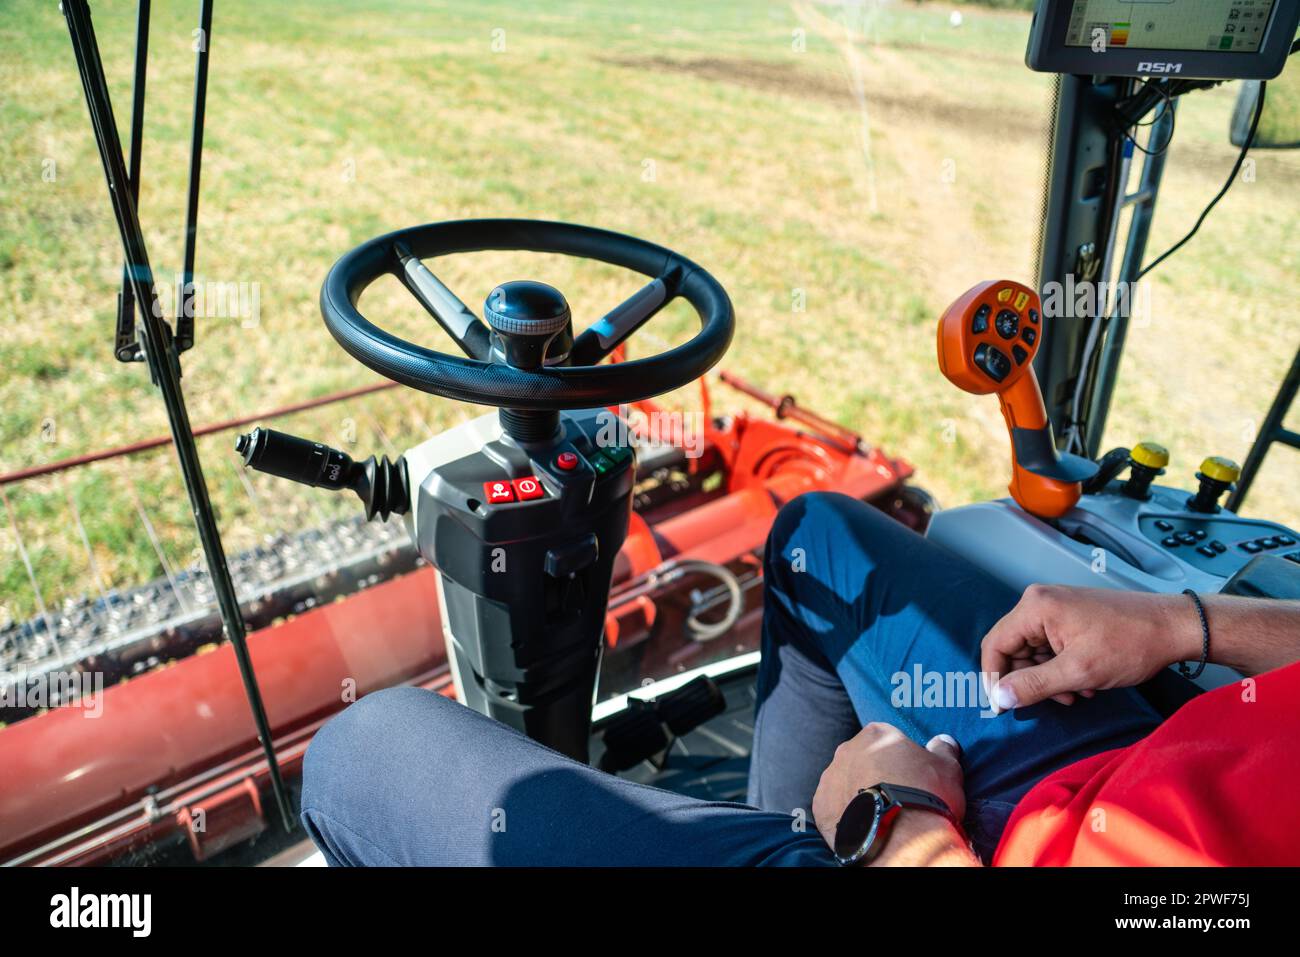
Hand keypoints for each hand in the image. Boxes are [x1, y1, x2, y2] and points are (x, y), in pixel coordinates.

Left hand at [812, 722, 965, 851]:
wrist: (901, 834)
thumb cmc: (926, 794)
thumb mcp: (947, 768)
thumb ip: (943, 750)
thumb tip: (944, 741)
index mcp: (877, 734)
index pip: (887, 741)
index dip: (900, 760)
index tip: (910, 777)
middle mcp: (847, 750)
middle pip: (862, 759)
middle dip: (875, 774)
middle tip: (895, 796)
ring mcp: (830, 777)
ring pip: (845, 782)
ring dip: (858, 792)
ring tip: (880, 813)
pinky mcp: (820, 805)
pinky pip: (833, 805)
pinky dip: (845, 813)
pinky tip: (863, 824)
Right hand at [980, 584, 1198, 710]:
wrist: (1175, 627)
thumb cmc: (1130, 645)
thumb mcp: (1078, 672)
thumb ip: (1034, 685)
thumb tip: (999, 698)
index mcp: (1035, 608)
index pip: (995, 645)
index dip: (994, 679)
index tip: (1002, 707)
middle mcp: (1040, 602)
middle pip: (1014, 649)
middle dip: (1031, 680)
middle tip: (1058, 701)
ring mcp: (1057, 607)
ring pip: (1034, 651)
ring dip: (1049, 677)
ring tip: (1078, 694)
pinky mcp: (1071, 615)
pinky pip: (1051, 645)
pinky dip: (1062, 667)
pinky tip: (1085, 683)